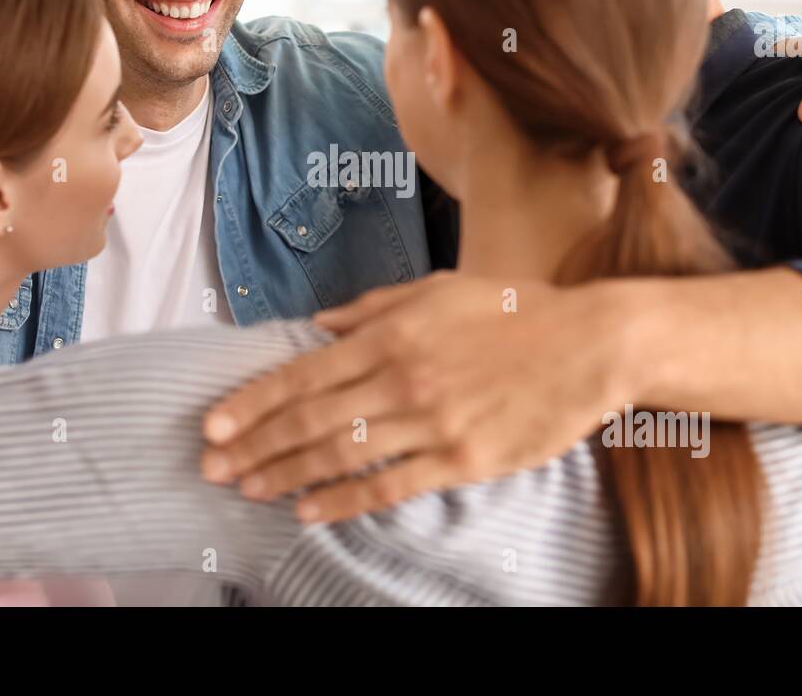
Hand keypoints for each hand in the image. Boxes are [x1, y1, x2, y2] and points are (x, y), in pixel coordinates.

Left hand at [200, 272, 640, 522]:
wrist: (589, 344)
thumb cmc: (512, 310)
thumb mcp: (436, 289)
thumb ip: (372, 308)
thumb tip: (317, 325)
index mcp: (392, 334)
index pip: (304, 373)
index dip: (253, 400)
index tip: (214, 422)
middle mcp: (403, 379)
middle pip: (311, 420)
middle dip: (255, 444)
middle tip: (211, 465)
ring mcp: (432, 423)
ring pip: (341, 455)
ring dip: (286, 475)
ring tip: (247, 489)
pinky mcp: (463, 460)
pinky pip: (390, 486)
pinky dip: (344, 500)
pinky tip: (309, 511)